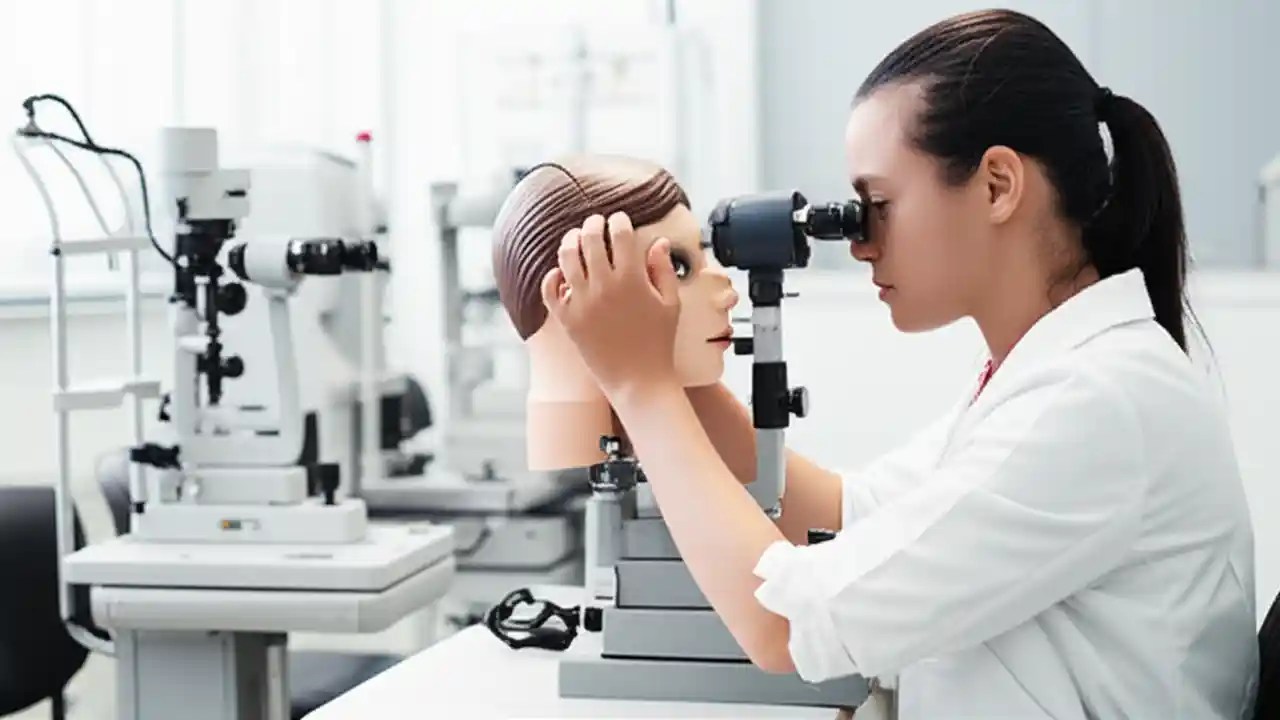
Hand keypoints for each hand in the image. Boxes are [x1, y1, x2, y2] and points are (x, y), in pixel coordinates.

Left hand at [540, 212, 681, 402]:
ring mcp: (582, 302)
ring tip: (576, 239)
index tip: (620, 220)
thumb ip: (663, 269)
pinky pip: (549, 289)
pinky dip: (552, 275)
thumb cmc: (659, 343)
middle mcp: (604, 287)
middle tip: (596, 223)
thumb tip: (658, 242)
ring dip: (570, 241)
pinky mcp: (567, 319)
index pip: (620, 234)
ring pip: (567, 257)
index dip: (619, 220)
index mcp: (632, 280)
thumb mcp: (670, 304)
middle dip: (593, 224)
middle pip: (590, 238)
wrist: (639, 381)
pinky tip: (561, 272)